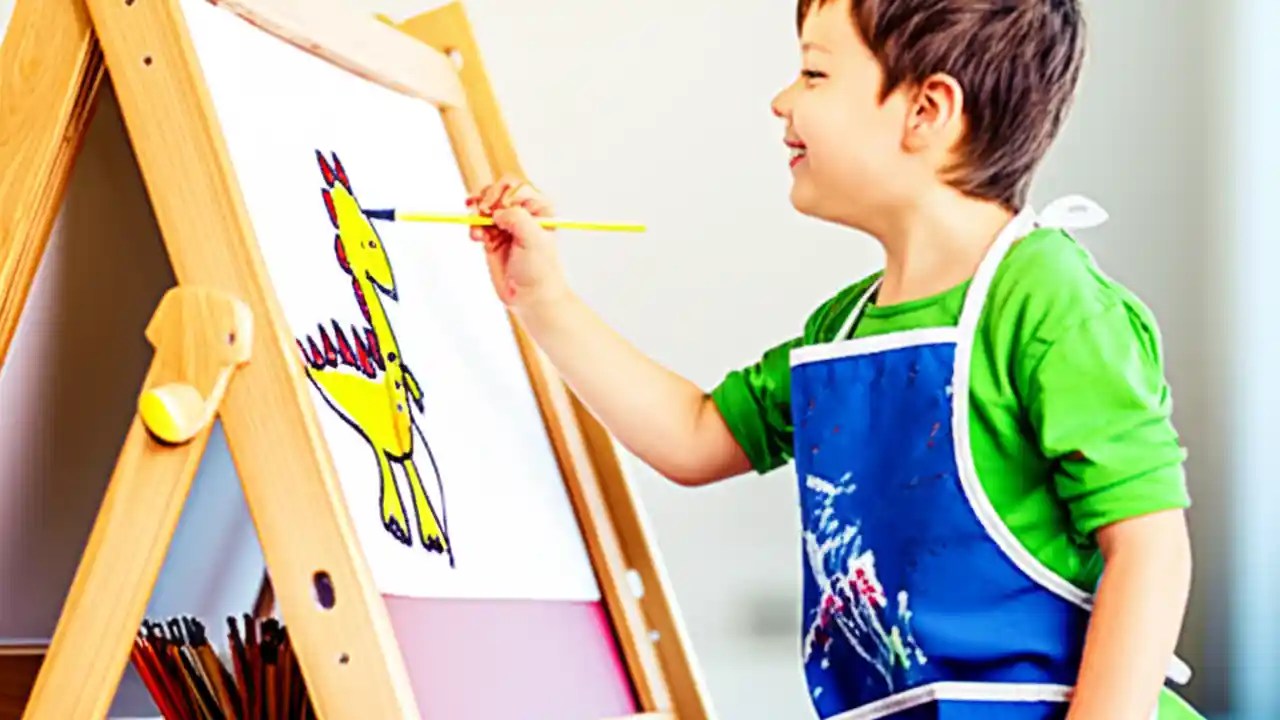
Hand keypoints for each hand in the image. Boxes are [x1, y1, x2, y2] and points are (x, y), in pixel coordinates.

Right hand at [466, 175, 569, 315]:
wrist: (530, 295)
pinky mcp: (492, 236)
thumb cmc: (539, 269)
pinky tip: (476, 237)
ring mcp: (505, 224)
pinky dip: (473, 226)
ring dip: (476, 213)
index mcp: (539, 207)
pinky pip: (476, 222)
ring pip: (484, 205)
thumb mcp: (534, 238)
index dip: (503, 195)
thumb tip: (497, 212)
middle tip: (484, 213)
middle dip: (487, 200)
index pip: (515, 186)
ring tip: (478, 229)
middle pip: (496, 191)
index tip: (499, 210)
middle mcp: (522, 212)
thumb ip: (517, 218)